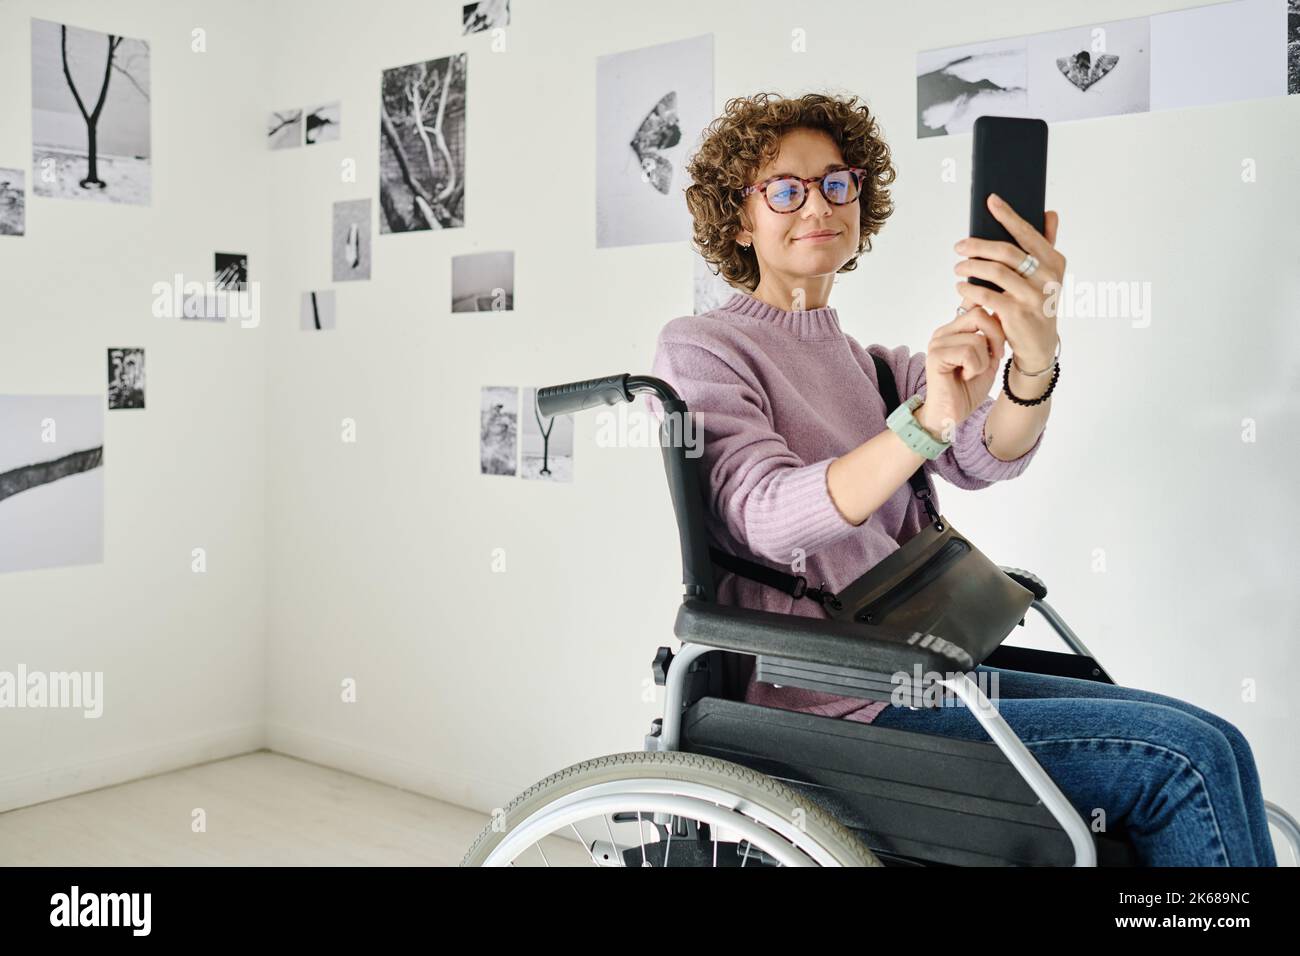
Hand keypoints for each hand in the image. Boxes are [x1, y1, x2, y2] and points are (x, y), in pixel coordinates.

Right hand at [916, 307, 1006, 440]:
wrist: (951, 414)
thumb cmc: (967, 389)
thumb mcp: (988, 359)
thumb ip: (992, 337)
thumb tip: (1002, 314)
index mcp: (954, 330)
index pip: (979, 308)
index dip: (996, 325)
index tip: (996, 348)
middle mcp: (943, 333)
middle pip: (980, 315)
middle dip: (996, 338)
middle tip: (994, 358)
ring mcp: (937, 343)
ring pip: (977, 338)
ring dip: (984, 361)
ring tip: (973, 372)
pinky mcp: (936, 356)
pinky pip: (968, 352)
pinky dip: (974, 368)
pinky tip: (965, 376)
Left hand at [953, 195, 1063, 369]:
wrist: (1038, 346)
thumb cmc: (1037, 305)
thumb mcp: (1047, 277)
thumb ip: (1046, 246)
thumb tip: (1050, 213)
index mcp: (1054, 262)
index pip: (1028, 233)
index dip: (1008, 215)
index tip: (990, 200)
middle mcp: (1047, 278)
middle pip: (1006, 252)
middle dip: (978, 246)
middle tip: (959, 246)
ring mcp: (1033, 296)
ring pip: (994, 272)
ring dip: (970, 267)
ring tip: (957, 267)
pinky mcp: (1016, 314)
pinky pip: (986, 295)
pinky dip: (969, 290)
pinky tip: (960, 288)